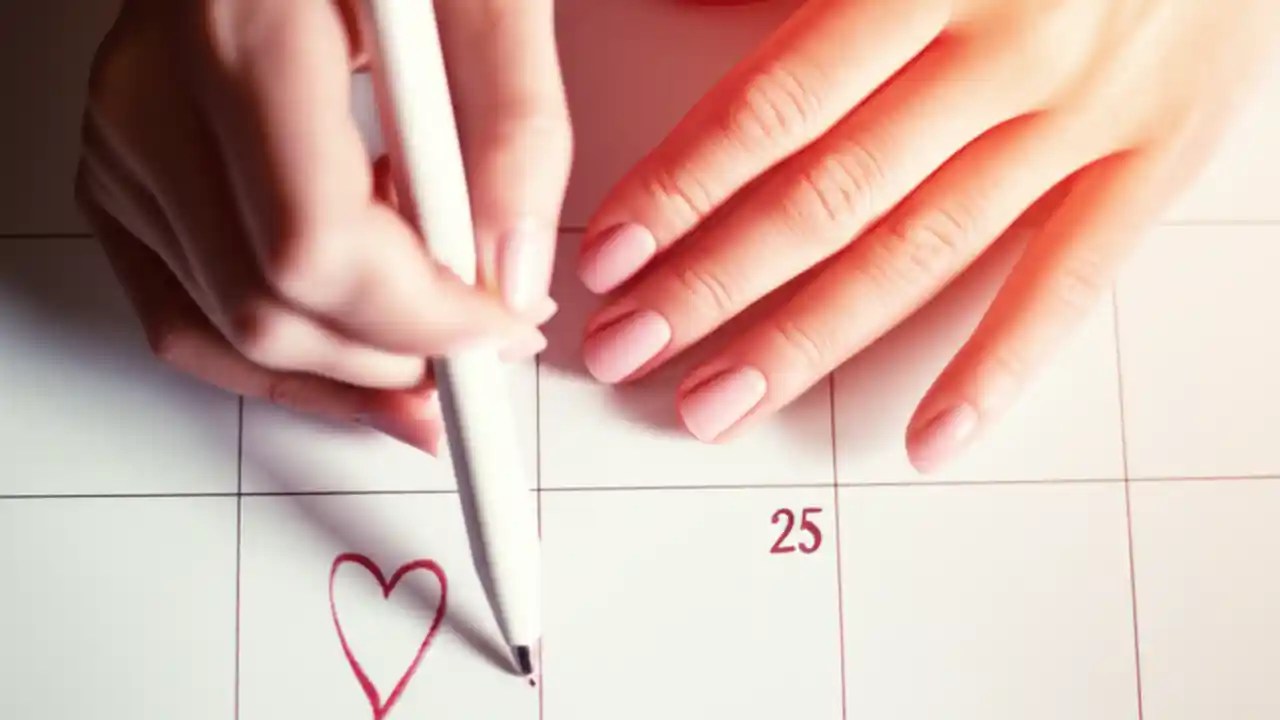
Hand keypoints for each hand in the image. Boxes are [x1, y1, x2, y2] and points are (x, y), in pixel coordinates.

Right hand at [75, 0, 569, 452]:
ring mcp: (123, 140)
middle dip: (397, 355)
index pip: (317, 243)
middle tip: (483, 344)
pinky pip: (185, 318)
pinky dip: (278, 360)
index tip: (504, 324)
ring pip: (224, 329)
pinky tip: (360, 359)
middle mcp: (155, 92)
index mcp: (244, 30)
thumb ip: (512, 117)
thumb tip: (516, 266)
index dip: (425, 317)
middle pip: (270, 303)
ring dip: (347, 369)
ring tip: (433, 346)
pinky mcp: (123, 176)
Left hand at [578, 0, 1276, 470]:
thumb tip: (681, 11)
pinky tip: (930, 437)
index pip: (774, 107)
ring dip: (807, 340)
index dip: (681, 191)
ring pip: (923, 249)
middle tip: (627, 349)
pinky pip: (1072, 279)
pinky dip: (999, 367)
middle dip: (713, 283)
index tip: (611, 259)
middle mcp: (1010, 44)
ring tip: (718, 401)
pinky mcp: (1162, 152)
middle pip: (829, 194)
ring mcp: (1088, 110)